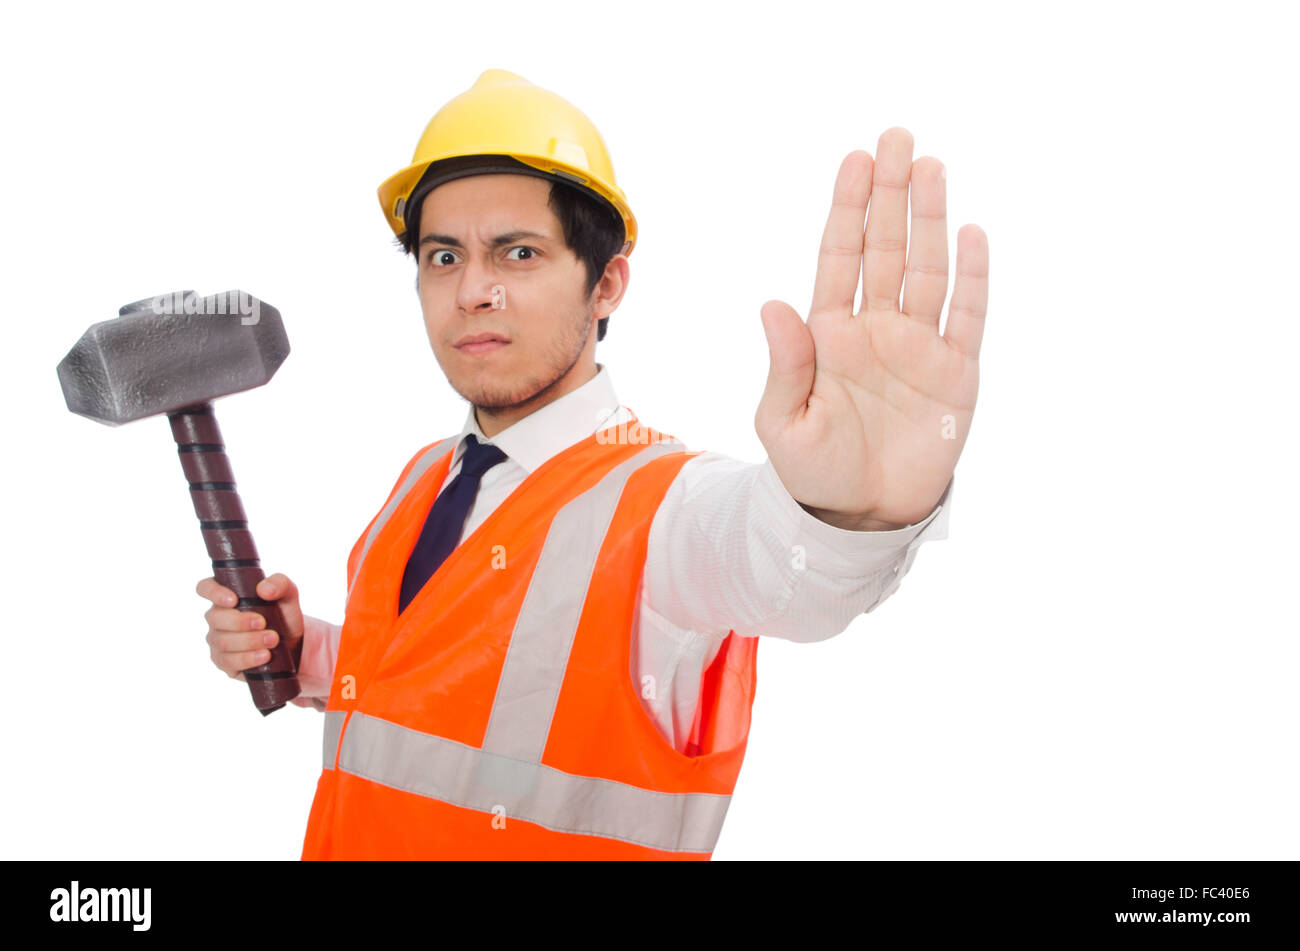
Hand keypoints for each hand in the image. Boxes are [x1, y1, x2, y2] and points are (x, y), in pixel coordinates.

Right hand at [199, 572, 303, 681]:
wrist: (293, 644)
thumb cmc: (284, 614)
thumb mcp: (289, 595)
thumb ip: (280, 583)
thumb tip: (264, 589)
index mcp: (227, 595)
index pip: (205, 587)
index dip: (213, 592)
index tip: (233, 600)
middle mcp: (217, 617)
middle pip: (214, 618)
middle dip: (239, 621)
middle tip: (263, 623)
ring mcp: (218, 640)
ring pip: (222, 641)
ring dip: (249, 641)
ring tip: (273, 640)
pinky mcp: (224, 662)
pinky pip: (228, 662)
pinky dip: (248, 658)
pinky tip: (264, 656)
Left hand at [754, 127, 987, 529]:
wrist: (862, 518)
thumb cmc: (814, 472)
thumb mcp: (785, 423)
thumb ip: (786, 365)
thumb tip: (774, 303)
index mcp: (830, 335)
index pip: (840, 257)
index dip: (849, 209)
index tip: (857, 161)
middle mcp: (876, 329)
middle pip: (886, 249)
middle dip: (891, 194)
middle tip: (898, 138)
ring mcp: (918, 347)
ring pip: (927, 270)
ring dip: (930, 220)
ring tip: (933, 167)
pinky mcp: (955, 374)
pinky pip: (966, 316)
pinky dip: (971, 277)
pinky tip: (970, 234)